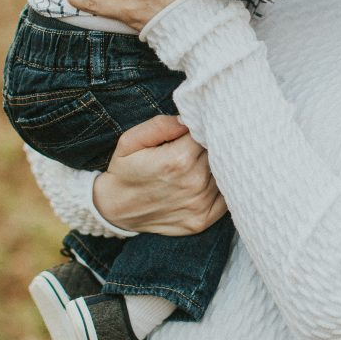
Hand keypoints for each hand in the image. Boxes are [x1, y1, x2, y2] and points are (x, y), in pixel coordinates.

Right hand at [94, 115, 227, 235]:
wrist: (115, 209)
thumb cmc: (125, 170)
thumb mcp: (131, 140)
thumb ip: (161, 125)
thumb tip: (188, 119)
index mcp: (177, 160)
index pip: (208, 134)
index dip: (202, 130)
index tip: (194, 131)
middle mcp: (193, 183)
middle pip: (219, 154)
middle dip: (210, 147)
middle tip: (195, 148)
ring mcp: (200, 204)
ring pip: (224, 174)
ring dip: (216, 168)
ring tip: (196, 165)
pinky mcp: (203, 220)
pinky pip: (225, 199)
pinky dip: (220, 188)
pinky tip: (204, 183)